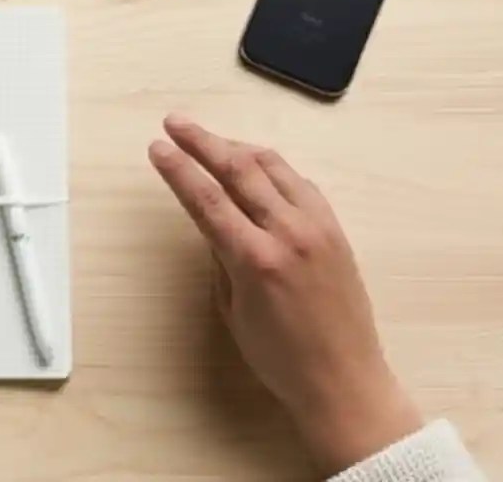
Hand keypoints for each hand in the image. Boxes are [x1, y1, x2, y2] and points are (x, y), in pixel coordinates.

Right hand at [148, 115, 421, 473]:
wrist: (344, 380)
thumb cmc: (280, 358)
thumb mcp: (233, 310)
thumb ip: (221, 259)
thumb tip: (211, 222)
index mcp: (255, 260)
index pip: (207, 199)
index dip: (178, 169)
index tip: (158, 147)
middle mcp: (289, 234)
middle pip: (239, 169)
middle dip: (203, 141)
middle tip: (176, 123)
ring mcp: (318, 227)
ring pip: (274, 167)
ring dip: (238, 147)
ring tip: (211, 139)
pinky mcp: (336, 230)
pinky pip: (300, 184)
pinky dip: (273, 168)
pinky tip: (257, 166)